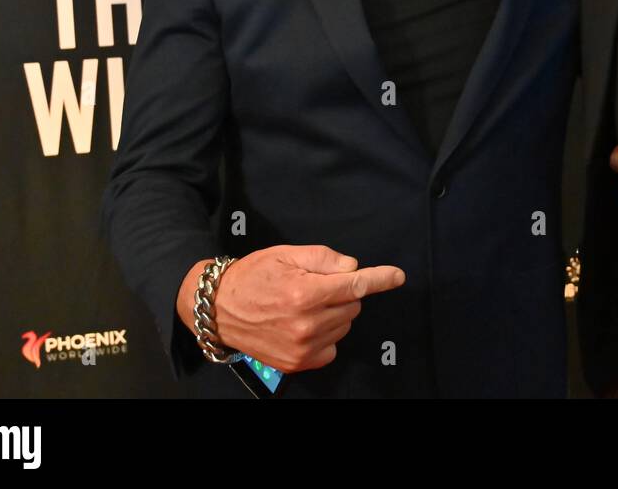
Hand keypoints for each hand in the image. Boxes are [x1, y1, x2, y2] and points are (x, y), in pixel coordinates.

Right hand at [184, 244, 404, 372]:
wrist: (218, 309)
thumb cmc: (254, 276)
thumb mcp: (287, 254)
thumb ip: (324, 258)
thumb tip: (352, 268)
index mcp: (305, 293)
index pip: (355, 285)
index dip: (380, 279)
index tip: (398, 276)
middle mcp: (307, 324)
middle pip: (352, 305)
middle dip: (342, 292)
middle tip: (315, 286)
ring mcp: (302, 347)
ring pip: (344, 326)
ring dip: (334, 314)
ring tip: (304, 305)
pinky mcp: (298, 363)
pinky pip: (332, 347)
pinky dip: (326, 335)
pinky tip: (305, 325)